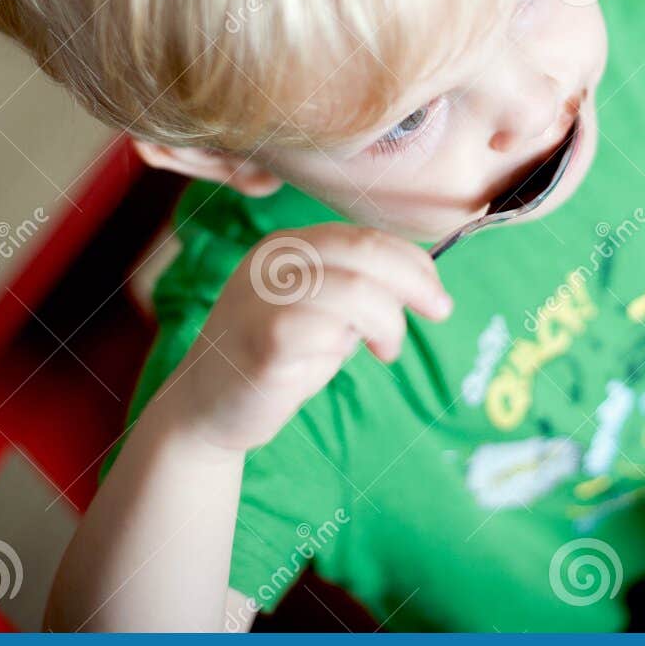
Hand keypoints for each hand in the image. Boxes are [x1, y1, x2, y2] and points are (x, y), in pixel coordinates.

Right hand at [165, 223, 451, 452]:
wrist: (205, 408)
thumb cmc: (274, 359)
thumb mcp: (320, 314)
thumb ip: (359, 293)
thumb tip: (420, 284)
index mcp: (289, 246)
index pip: (363, 237)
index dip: (412, 260)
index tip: (436, 293)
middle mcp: (273, 261)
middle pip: (364, 252)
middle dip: (415, 281)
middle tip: (439, 311)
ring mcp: (263, 297)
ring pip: (355, 288)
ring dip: (388, 321)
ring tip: (386, 350)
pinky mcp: (261, 339)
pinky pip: (324, 328)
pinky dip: (350, 342)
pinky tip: (348, 359)